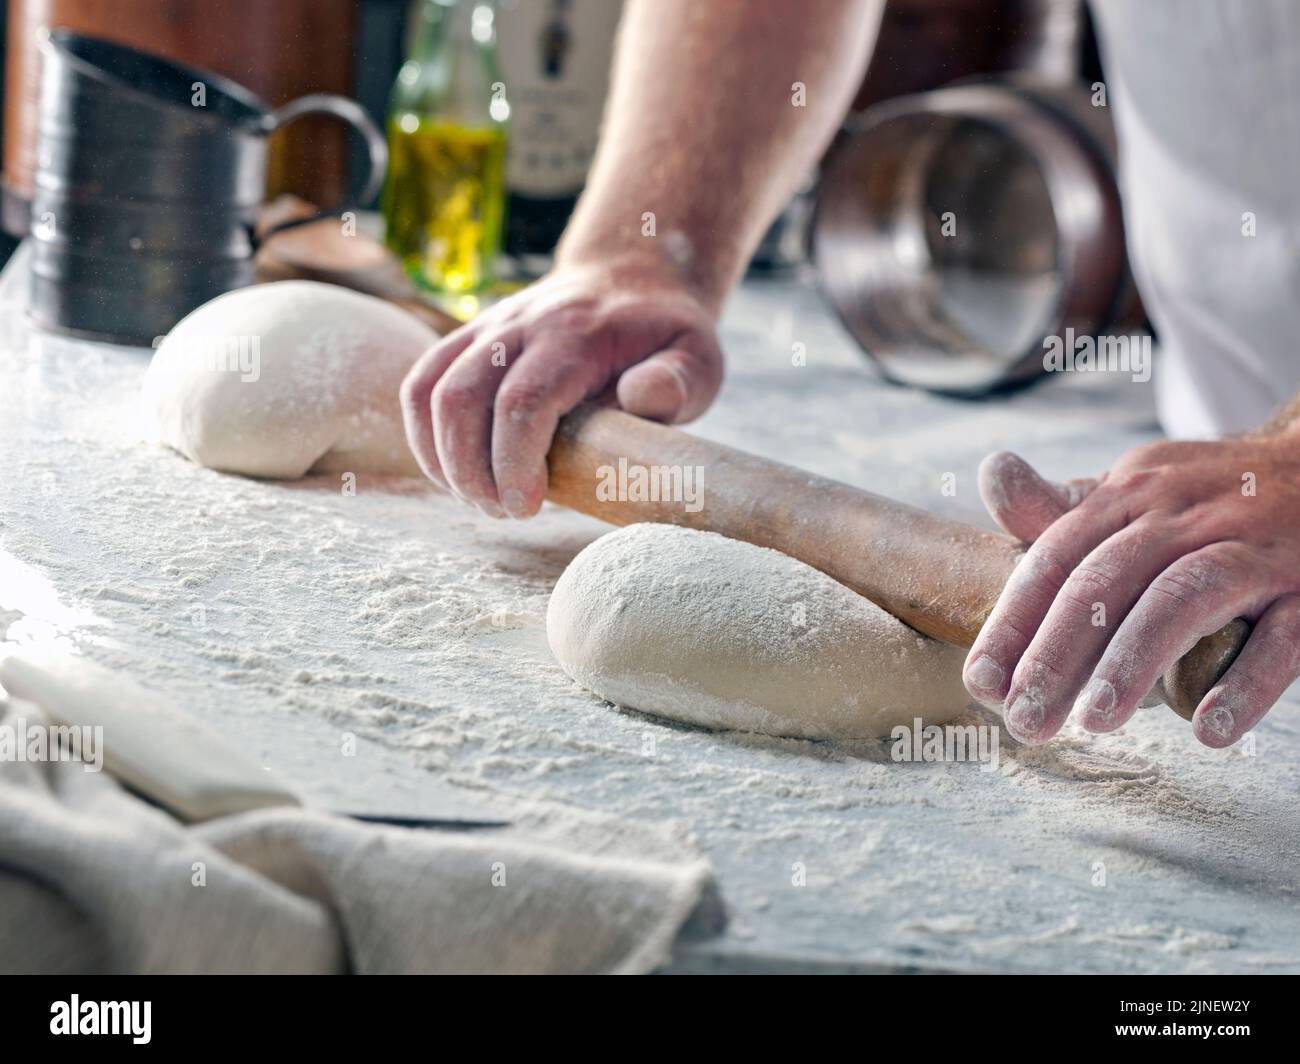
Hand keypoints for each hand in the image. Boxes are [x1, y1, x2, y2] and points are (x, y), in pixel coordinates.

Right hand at [400, 257, 723, 517]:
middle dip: (471, 471)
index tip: (527, 506)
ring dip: (442, 460)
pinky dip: (424, 438)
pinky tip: (454, 475)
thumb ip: (679, 380)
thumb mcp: (697, 354)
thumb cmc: (663, 334)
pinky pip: (420, 385)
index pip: (523, 399)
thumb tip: (643, 395)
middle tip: (506, 512)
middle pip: (462, 399)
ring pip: (429, 391)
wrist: (628, 278)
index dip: (514, 461)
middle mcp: (519, 325)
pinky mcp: (466, 341)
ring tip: (480, 500)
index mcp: (575, 333)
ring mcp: (486, 329)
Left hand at [963, 435, 1299, 747]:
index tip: (981, 681)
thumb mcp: (1137, 486)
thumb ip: (1063, 503)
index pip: (1056, 556)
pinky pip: (1282, 638)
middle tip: (1023, 721)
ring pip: (1181, 600)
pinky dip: (1245, 683)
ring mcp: (1252, 548)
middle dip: (1056, 656)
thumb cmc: (1212, 495)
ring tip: (1092, 722)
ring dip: (1132, 663)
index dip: (1014, 620)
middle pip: (1106, 582)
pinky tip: (1209, 729)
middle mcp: (1185, 514)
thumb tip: (989, 478)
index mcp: (1131, 493)